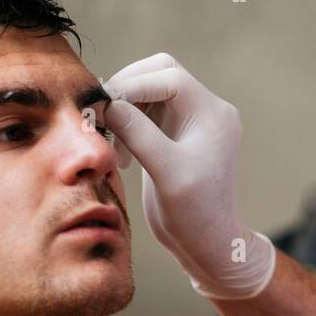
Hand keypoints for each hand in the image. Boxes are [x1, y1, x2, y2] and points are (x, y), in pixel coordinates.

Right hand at [102, 53, 275, 299]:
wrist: (208, 243)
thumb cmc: (194, 212)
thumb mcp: (166, 173)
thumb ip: (139, 134)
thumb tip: (111, 102)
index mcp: (212, 114)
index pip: (170, 77)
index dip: (134, 84)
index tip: (105, 104)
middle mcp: (205, 112)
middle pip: (161, 73)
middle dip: (128, 88)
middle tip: (103, 113)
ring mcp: (190, 123)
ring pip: (151, 91)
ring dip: (125, 108)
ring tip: (111, 140)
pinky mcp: (175, 136)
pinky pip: (147, 113)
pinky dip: (128, 124)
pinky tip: (121, 155)